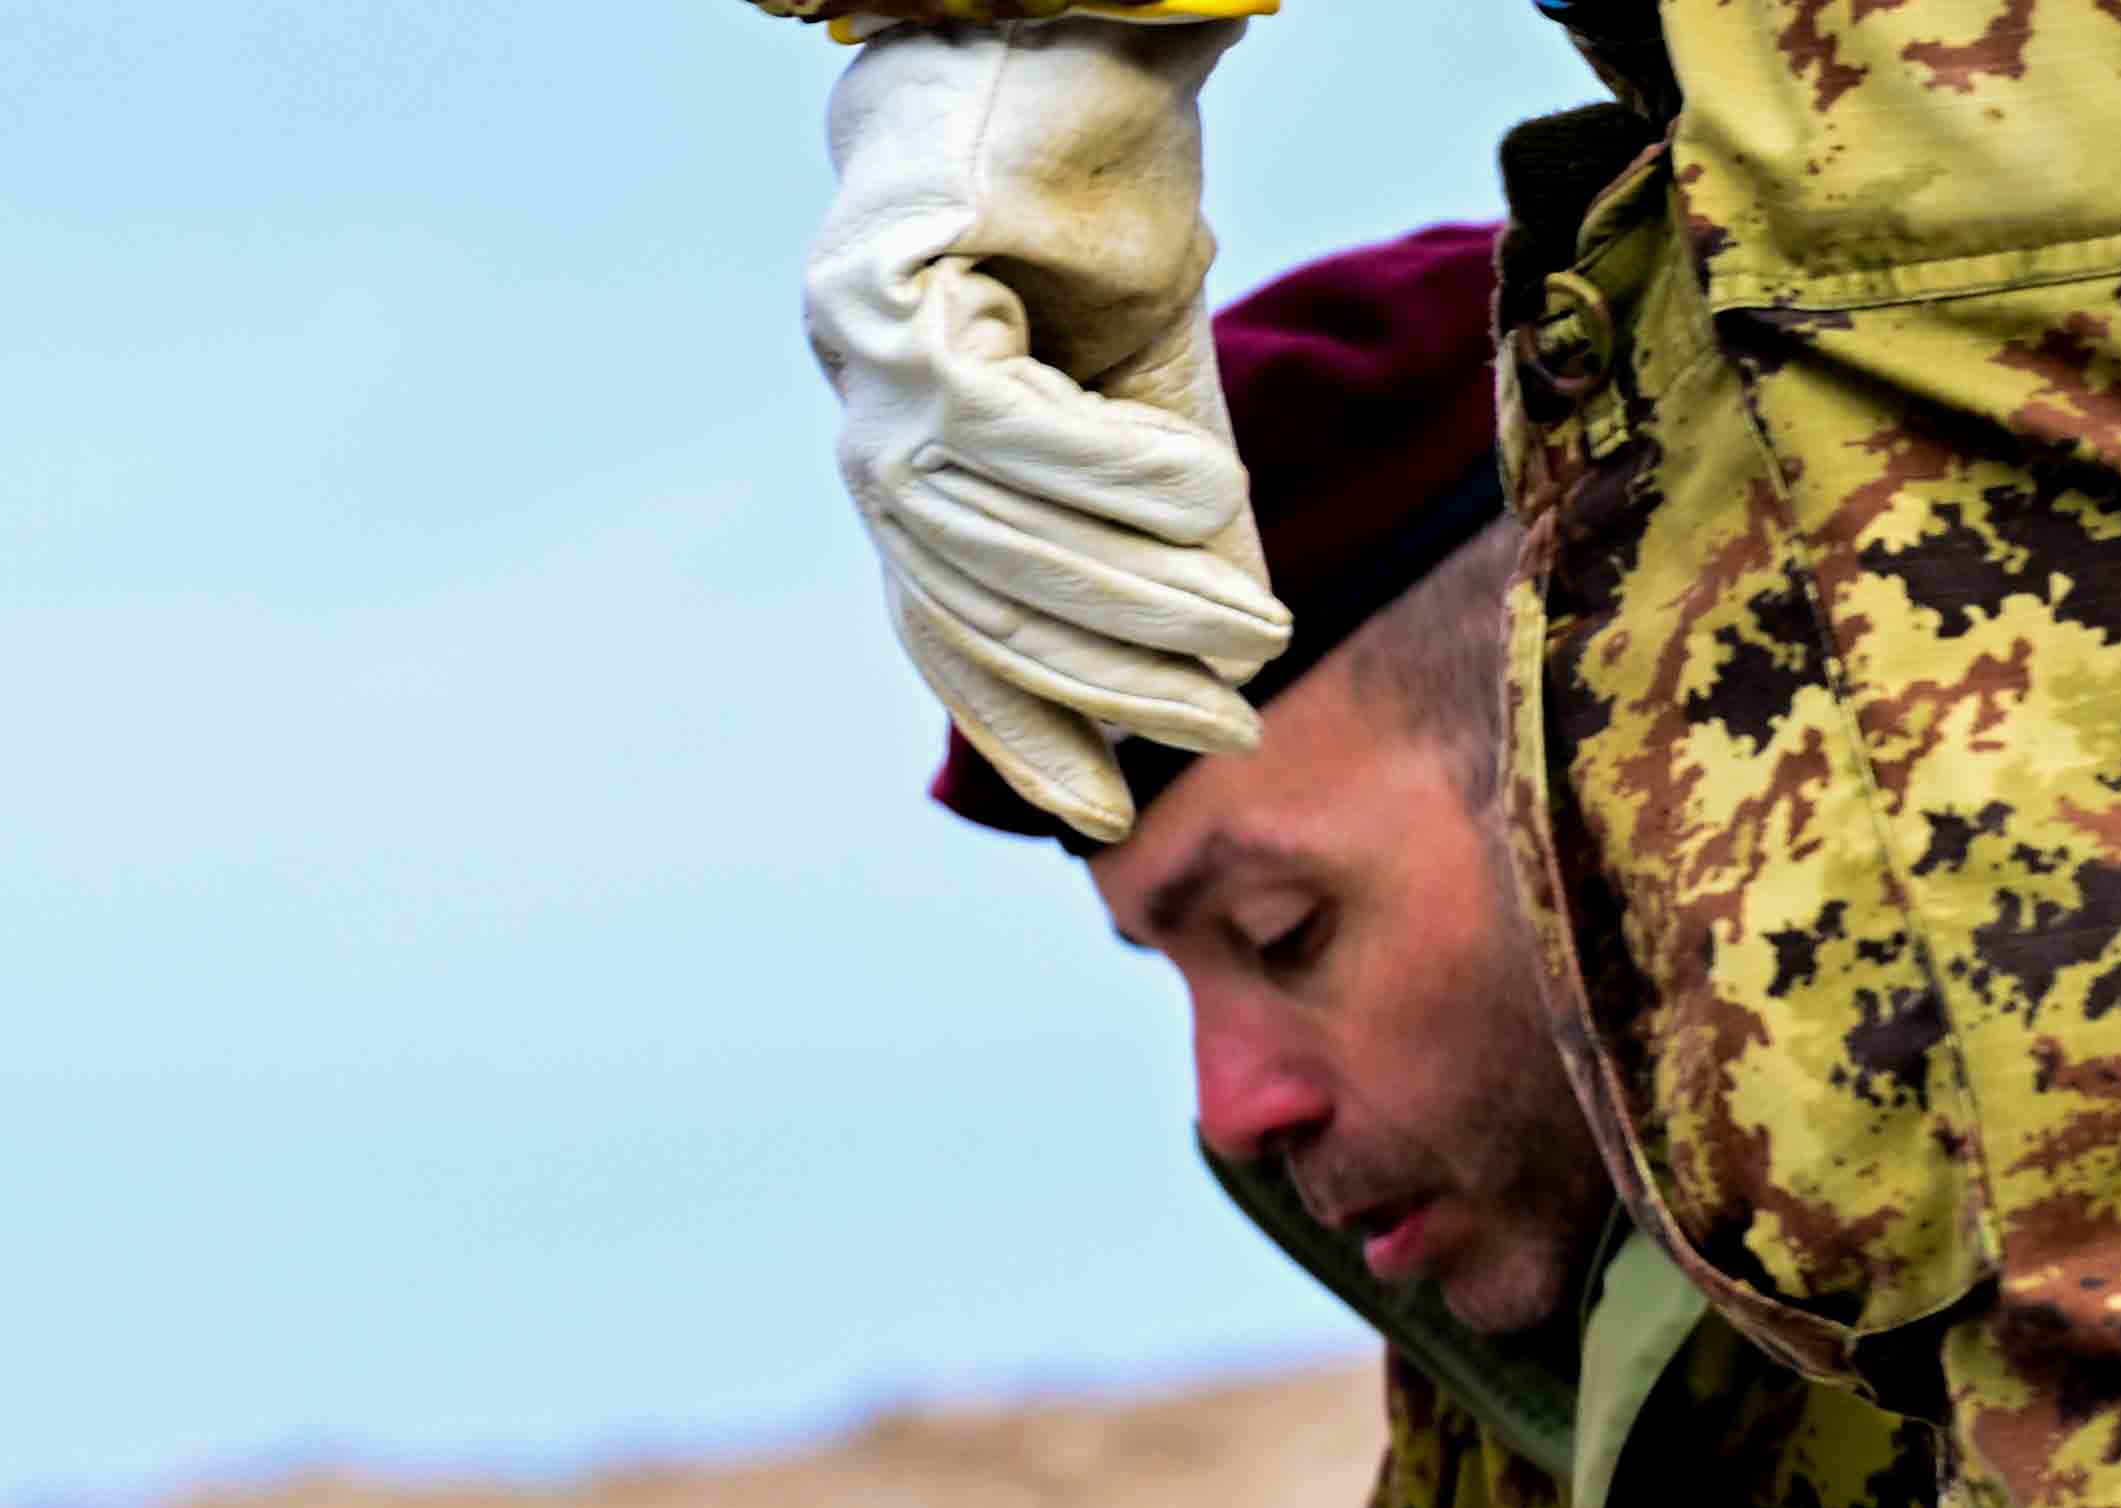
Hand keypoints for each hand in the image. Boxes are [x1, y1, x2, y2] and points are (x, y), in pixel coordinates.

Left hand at [806, 19, 1290, 841]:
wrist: (1045, 47)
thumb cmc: (1092, 213)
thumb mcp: (1151, 388)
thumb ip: (1172, 515)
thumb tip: (1237, 650)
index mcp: (921, 481)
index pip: (960, 643)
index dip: (1030, 733)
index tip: (1105, 818)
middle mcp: (877, 449)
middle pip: (991, 609)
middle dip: (1117, 680)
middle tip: (1231, 718)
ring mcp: (872, 385)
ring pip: (1005, 536)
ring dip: (1136, 592)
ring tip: (1248, 629)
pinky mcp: (893, 314)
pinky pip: (1010, 430)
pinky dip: (1110, 472)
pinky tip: (1205, 497)